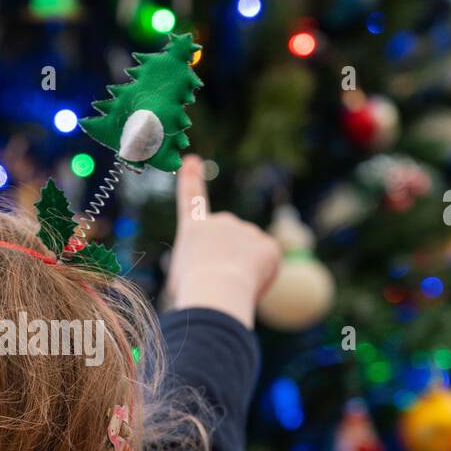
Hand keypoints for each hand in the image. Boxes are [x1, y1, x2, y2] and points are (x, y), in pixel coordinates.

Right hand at [166, 155, 280, 328]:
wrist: (215, 288)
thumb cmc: (191, 290)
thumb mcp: (182, 277)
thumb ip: (199, 264)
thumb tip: (220, 269)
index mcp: (193, 228)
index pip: (191, 200)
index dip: (191, 180)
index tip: (192, 161)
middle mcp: (220, 221)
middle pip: (228, 244)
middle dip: (227, 261)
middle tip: (217, 281)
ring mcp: (246, 230)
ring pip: (249, 257)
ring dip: (243, 273)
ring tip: (230, 284)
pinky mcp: (268, 245)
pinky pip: (267, 266)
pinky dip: (260, 279)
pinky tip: (248, 284)